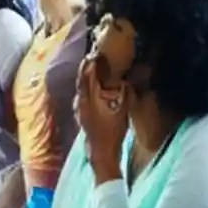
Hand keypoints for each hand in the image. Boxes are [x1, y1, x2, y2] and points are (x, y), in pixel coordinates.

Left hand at [74, 56, 128, 177]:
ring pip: (81, 89)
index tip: (94, 54)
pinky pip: (82, 97)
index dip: (90, 64)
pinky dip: (86, 90)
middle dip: (86, 69)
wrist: (101, 153)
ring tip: (93, 71)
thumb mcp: (122, 112)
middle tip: (92, 58)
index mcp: (88, 99)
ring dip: (86, 79)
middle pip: (81, 81)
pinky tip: (92, 90)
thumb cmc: (112, 133)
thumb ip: (125, 96)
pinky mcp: (81, 116)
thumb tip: (128, 82)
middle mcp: (80, 102)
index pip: (86, 76)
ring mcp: (78, 110)